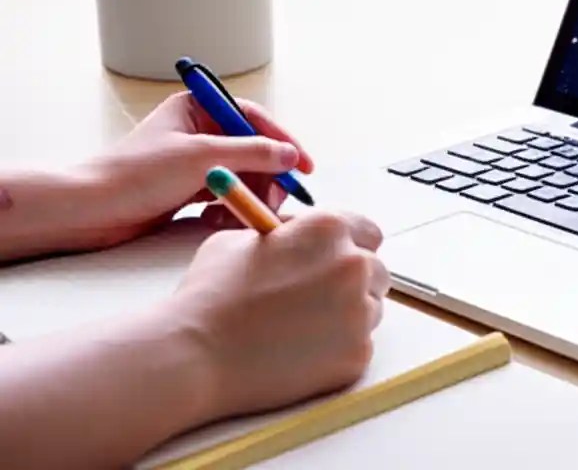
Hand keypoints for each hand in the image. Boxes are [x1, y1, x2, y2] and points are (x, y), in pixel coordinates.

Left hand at [72, 92, 314, 249]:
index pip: (255, 120)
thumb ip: (253, 153)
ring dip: (246, 197)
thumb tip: (291, 156)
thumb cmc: (136, 175)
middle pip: (253, 151)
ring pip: (242, 176)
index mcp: (197, 109)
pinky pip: (225, 194)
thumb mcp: (202, 157)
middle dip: (265, 179)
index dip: (283, 142)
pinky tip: (214, 220)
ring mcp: (193, 161)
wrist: (90, 211)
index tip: (304, 167)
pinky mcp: (187, 188)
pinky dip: (228, 208)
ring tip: (235, 215)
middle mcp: (197, 131)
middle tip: (272, 202)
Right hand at [171, 211, 388, 420]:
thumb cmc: (211, 295)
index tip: (334, 257)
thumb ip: (283, 235)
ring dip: (346, 314)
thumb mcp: (240, 240)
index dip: (348, 245)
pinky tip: (299, 350)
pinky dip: (337, 348)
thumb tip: (296, 236)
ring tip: (300, 326)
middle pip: (375, 271)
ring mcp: (359, 312)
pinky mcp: (356, 353)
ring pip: (370, 309)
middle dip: (351, 281)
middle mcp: (353, 266)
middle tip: (317, 296)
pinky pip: (359, 344)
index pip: (366, 231)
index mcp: (329, 229)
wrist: (196, 354)